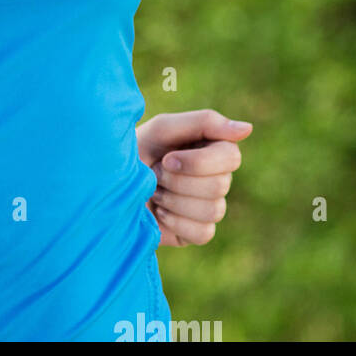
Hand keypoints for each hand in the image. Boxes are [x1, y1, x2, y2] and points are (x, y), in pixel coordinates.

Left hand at [136, 109, 252, 246]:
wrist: (107, 182)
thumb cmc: (135, 149)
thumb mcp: (163, 128)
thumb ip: (205, 123)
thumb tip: (248, 129)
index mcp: (212, 149)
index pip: (231, 157)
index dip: (199, 161)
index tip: (168, 158)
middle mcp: (216, 177)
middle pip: (221, 185)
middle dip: (178, 179)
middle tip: (156, 173)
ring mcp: (209, 206)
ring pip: (213, 209)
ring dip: (174, 199)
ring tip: (155, 190)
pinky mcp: (197, 232)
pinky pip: (203, 232)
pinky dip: (176, 221)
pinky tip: (159, 212)